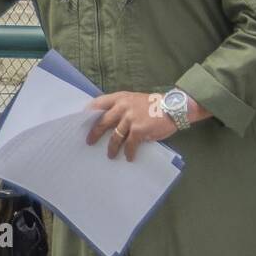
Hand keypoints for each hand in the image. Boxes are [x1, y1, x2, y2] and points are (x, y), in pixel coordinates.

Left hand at [86, 91, 202, 161]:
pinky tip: (129, 157)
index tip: (81, 122)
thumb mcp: (135, 100)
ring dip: (112, 148)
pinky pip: (129, 144)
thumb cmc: (154, 105)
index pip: (98, 103)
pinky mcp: (138, 130)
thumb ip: (122, 107)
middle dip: (94, 133)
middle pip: (102, 122)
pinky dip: (129, 152)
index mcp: (121, 98)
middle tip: (89, 142)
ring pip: (114, 136)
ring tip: (110, 155)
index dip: (88, 112)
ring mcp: (130, 118)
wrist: (174, 107)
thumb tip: (108, 121)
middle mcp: (123, 106)